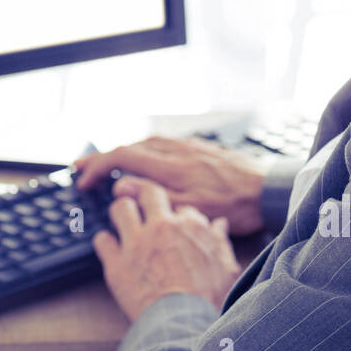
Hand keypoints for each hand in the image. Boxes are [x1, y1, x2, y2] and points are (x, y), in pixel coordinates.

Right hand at [73, 135, 266, 236]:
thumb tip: (121, 186)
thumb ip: (153, 196)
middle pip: (130, 146)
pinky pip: (162, 142)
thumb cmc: (234, 205)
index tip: (83, 180)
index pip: (122, 157)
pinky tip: (145, 158)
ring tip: (107, 162)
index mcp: (171, 165)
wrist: (269, 189)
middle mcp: (177, 150)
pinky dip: (143, 148)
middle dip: (102, 156)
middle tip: (81, 167)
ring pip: (145, 142)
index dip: (98, 167)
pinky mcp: (199, 148)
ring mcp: (188, 146)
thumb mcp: (191, 209)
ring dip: (122, 150)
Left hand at [93, 175, 242, 320]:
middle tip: (141, 209)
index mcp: (191, 226)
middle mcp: (162, 226)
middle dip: (144, 198)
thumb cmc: (208, 301)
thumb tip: (220, 225)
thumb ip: (221, 243)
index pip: (181, 207)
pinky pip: (102, 240)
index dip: (176, 216)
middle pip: (147, 193)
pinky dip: (105, 244)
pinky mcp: (116, 263)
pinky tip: (111, 250)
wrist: (183, 325)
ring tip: (122, 224)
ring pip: (120, 208)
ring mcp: (136, 242)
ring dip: (121, 214)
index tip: (173, 225)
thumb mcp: (227, 270)